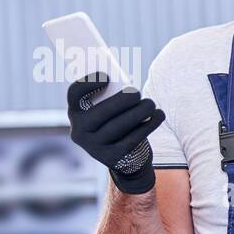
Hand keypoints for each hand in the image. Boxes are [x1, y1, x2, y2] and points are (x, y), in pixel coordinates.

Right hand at [66, 73, 164, 194]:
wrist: (125, 158)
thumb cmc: (118, 122)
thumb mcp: (112, 109)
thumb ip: (114, 97)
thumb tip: (129, 86)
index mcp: (76, 113)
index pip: (74, 93)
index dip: (88, 83)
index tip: (107, 76)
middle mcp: (79, 131)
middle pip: (100, 112)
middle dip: (122, 100)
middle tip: (137, 92)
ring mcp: (93, 147)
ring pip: (118, 126)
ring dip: (138, 111)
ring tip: (151, 103)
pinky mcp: (111, 158)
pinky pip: (131, 139)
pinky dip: (148, 125)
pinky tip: (159, 115)